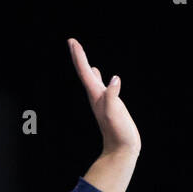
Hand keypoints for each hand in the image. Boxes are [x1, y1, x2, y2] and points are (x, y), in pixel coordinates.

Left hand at [68, 38, 140, 156]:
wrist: (120, 149)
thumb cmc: (118, 132)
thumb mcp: (115, 113)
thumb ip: (112, 96)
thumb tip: (114, 79)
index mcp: (96, 95)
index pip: (84, 72)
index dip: (79, 56)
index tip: (72, 41)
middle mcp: (96, 97)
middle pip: (84, 73)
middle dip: (79, 57)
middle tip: (72, 42)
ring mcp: (102, 101)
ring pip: (91, 79)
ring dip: (86, 66)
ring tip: (81, 55)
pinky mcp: (109, 105)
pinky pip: (101, 86)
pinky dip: (99, 77)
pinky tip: (101, 74)